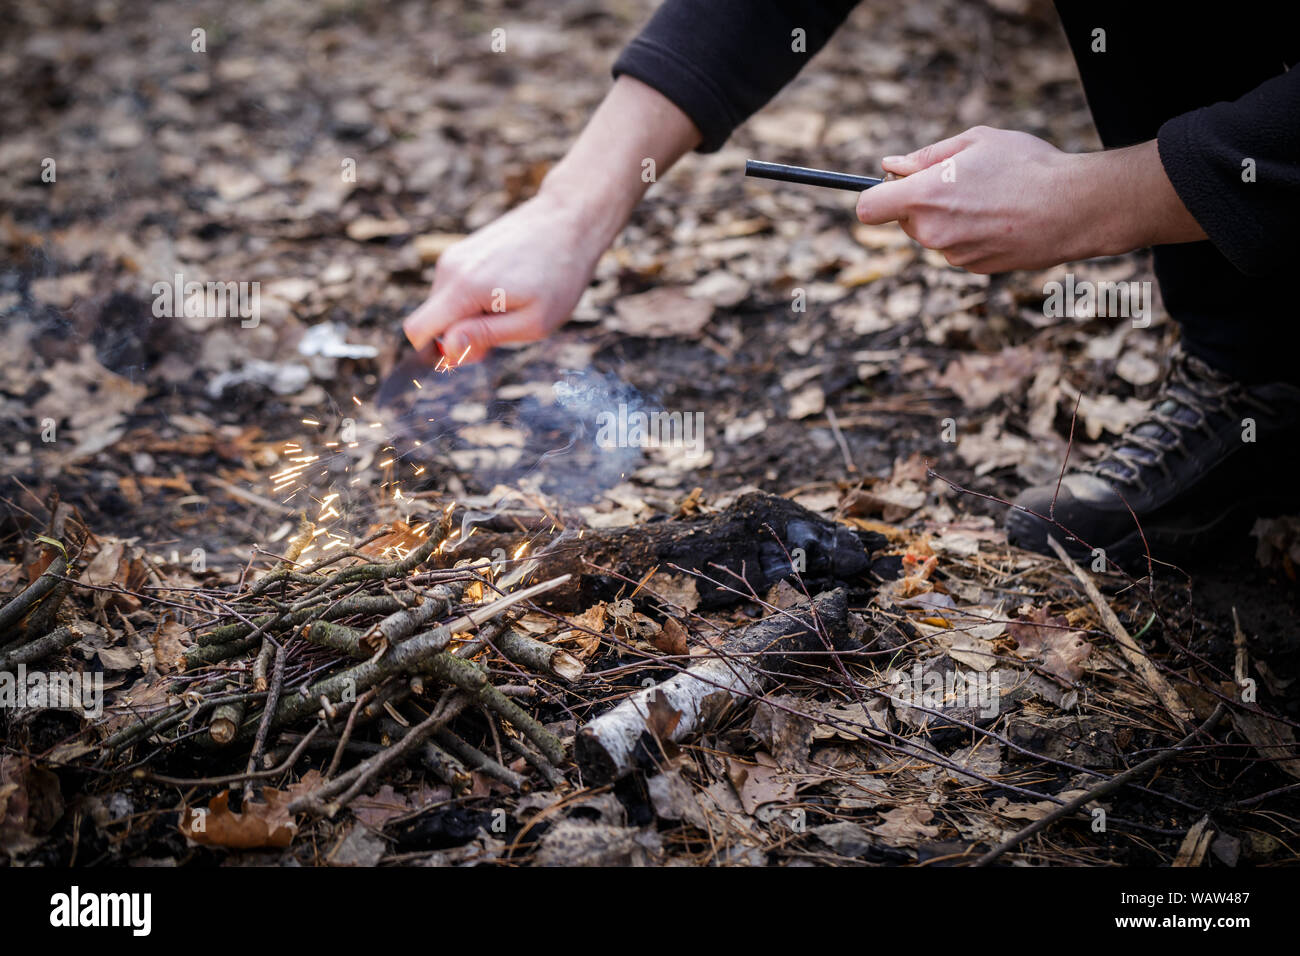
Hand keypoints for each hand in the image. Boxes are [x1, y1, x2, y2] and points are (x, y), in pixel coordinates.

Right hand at [402, 76, 700, 364]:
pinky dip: (474, 300)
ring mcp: (455, 256)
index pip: (418, 331)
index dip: (437, 353)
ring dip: (469, 317)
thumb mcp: (532, 322)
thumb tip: (448, 350)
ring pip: (444, 305)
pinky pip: (455, 289)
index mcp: (464, 288)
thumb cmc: (560, 276)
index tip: (473, 353)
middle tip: (503, 332)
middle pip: (431, 321)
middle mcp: (450, 269)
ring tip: (511, 307)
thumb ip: (486, 337)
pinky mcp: (464, 250)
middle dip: (457, 337)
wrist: (570, 219)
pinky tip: (508, 292)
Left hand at [856, 127, 1205, 273]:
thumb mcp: (975, 142)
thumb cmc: (1028, 165)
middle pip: (903, 221)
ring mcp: (953, 255)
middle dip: (920, 202)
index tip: (892, 187)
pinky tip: (1001, 218)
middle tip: (959, 180)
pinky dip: (970, 235)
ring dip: (948, 218)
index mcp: (925, 197)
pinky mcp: (974, 269)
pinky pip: (958, 249)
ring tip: (990, 197)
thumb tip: (891, 166)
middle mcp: (932, 232)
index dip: (875, 196)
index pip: (868, 208)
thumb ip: (926, 156)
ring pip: (933, 235)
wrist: (1075, 207)